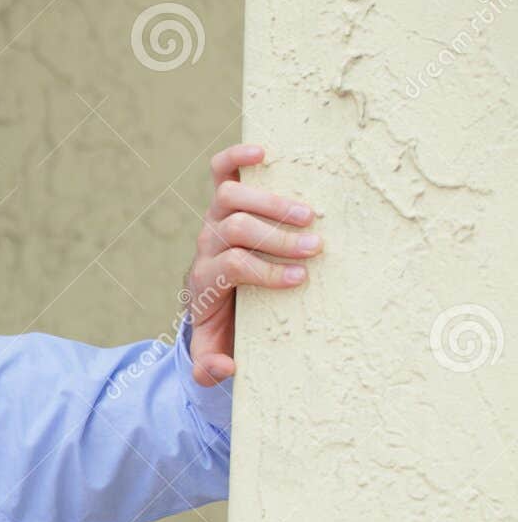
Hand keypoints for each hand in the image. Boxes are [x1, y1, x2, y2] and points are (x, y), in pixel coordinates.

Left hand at [183, 143, 319, 384]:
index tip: (299, 280)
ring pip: (230, 196)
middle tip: (315, 248)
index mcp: (205, 279)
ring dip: (272, 202)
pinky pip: (222, 170)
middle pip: (235, 228)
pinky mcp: (222, 200)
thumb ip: (210, 367)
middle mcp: (207, 244)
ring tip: (309, 215)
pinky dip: (238, 156)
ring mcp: (213, 218)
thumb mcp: (213, 349)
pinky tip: (266, 152)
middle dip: (276, 238)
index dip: (264, 270)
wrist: (209, 297)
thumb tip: (224, 370)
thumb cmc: (222, 322)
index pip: (232, 265)